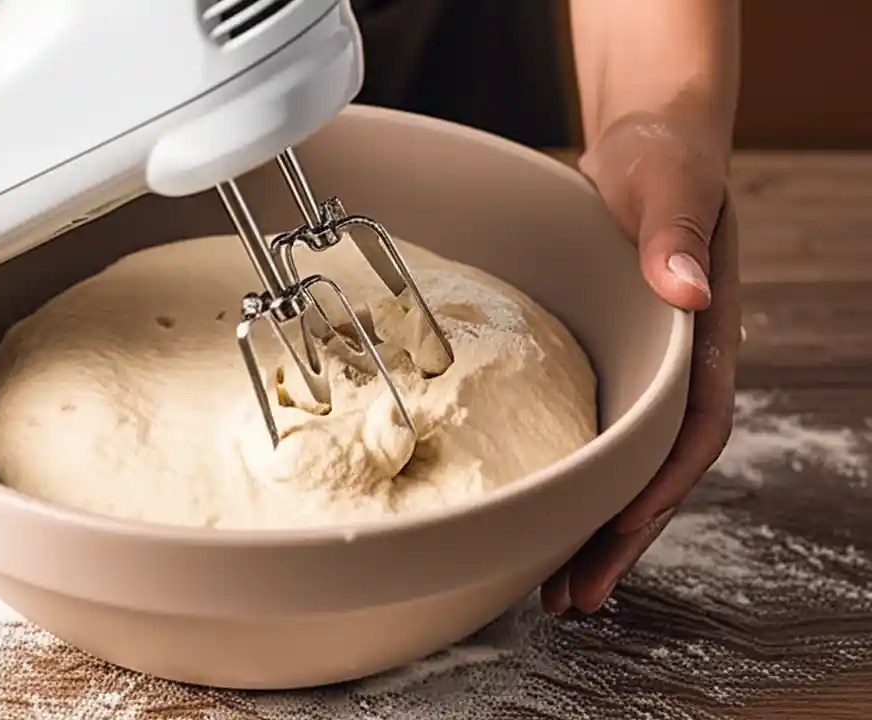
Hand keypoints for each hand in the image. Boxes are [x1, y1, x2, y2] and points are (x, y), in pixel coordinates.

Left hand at [541, 108, 741, 613]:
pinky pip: (591, 433)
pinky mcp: (602, 360)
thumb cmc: (664, 158)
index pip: (693, 428)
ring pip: (621, 465)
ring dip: (591, 527)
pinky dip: (570, 481)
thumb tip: (685, 290)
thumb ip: (676, 232)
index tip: (620, 534)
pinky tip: (539, 512)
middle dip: (619, 539)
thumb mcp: (671, 183)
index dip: (660, 486)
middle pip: (655, 470)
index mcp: (703, 336)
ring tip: (550, 588)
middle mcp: (675, 364)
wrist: (642, 142)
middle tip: (571, 597)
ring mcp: (639, 368)